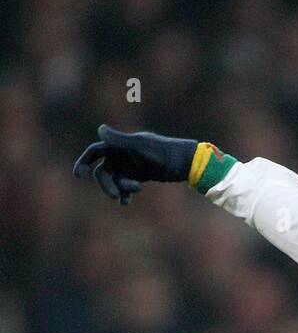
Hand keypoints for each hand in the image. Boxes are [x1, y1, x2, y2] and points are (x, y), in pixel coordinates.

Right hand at [73, 125, 198, 203]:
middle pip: (103, 171)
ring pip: (115, 181)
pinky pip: (125, 187)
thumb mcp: (140, 147)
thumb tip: (100, 130)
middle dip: (106, 184)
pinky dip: (124, 194)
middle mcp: (121, 154)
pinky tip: (127, 202)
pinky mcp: (138, 175)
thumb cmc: (162, 152)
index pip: (95, 152)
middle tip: (115, 196)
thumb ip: (120, 140)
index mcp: (118, 145)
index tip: (78, 175)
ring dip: (120, 189)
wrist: (183, 162)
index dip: (84, 161)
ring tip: (133, 193)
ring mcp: (129, 165)